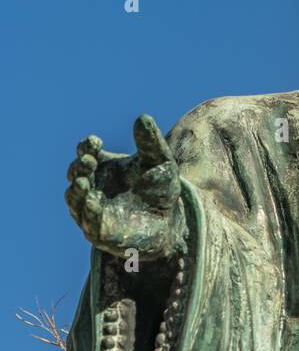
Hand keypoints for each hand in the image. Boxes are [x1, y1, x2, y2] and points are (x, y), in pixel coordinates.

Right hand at [65, 115, 183, 261]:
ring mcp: (92, 210)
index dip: (86, 146)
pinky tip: (92, 202)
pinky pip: (88, 223)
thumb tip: (143, 117)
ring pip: (74, 199)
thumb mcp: (160, 161)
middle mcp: (92, 187)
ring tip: (82, 181)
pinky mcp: (99, 232)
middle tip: (89, 160)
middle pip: (75, 173)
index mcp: (102, 166)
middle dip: (79, 166)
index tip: (95, 141)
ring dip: (76, 190)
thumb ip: (150, 142)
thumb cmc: (160, 188)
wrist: (171, 220)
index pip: (85, 152)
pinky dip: (87, 212)